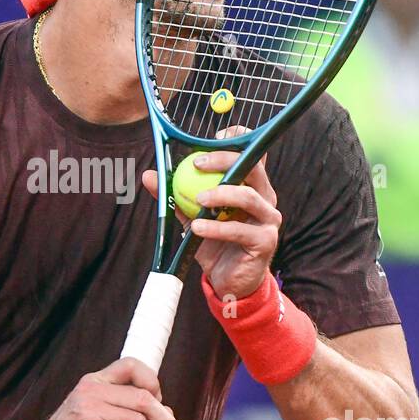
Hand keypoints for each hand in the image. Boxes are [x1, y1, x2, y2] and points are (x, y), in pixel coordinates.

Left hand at [140, 130, 280, 300]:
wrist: (227, 280)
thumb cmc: (213, 242)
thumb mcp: (190, 215)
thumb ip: (174, 195)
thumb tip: (149, 175)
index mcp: (250, 185)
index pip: (252, 153)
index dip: (238, 140)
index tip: (212, 140)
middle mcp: (265, 197)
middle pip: (252, 167)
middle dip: (225, 160)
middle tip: (197, 164)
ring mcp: (269, 218)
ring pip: (249, 197)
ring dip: (221, 195)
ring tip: (197, 199)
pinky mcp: (266, 240)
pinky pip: (240, 230)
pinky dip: (217, 228)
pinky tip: (198, 228)